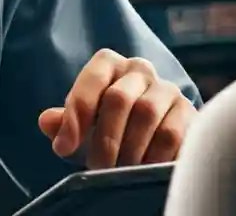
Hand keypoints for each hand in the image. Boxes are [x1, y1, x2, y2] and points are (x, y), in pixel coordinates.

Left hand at [39, 49, 195, 169]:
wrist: (151, 135)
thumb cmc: (109, 127)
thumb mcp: (83, 127)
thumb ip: (64, 123)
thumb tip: (47, 121)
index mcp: (109, 65)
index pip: (92, 79)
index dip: (76, 114)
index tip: (64, 148)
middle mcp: (139, 69)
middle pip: (118, 98)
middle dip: (104, 138)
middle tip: (97, 166)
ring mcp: (166, 88)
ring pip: (146, 114)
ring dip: (128, 149)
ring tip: (119, 171)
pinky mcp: (188, 111)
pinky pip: (171, 133)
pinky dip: (153, 156)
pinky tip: (143, 169)